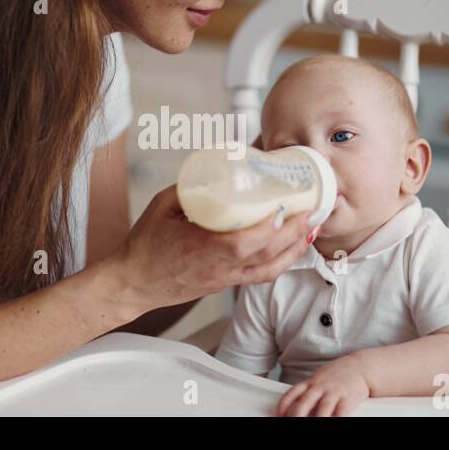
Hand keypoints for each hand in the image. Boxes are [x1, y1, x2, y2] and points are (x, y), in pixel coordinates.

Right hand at [116, 184, 313, 313]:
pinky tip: (293, 246)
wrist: (133, 283)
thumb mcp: (161, 206)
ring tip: (313, 226)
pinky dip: (282, 261)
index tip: (287, 205)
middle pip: (268, 254)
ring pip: (270, 269)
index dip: (272, 227)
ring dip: (296, 248)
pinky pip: (261, 275)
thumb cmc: (145, 246)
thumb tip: (213, 165)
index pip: (246, 242)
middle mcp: (220, 268)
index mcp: (203, 249)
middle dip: (296, 233)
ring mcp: (225, 279)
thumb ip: (188, 187)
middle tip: (315, 209)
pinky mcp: (226, 284)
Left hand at [276, 355, 371, 416]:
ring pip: (322, 409)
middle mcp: (320, 387)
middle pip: (304, 403)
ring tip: (312, 424)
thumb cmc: (338, 375)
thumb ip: (309, 389)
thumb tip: (295, 403)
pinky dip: (336, 419)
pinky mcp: (347, 399)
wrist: (361, 367)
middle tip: (290, 422)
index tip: (278, 415)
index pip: (292, 393)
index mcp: (311, 382)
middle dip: (295, 415)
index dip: (283, 405)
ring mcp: (334, 393)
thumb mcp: (320, 378)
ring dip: (316, 420)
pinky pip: (340, 413)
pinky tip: (333, 422)